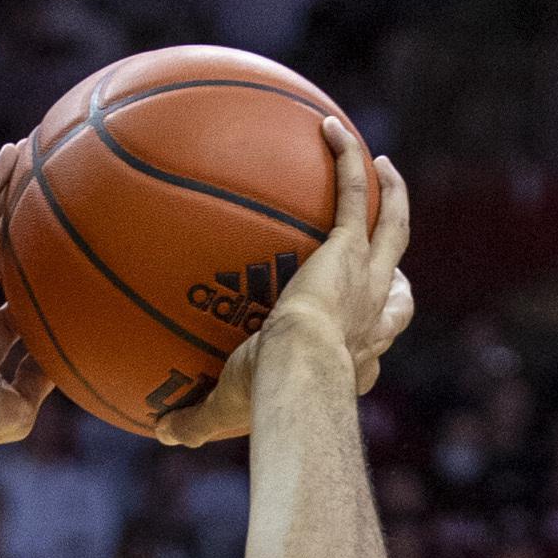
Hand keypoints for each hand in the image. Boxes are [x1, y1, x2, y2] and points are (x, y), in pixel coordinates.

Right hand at [0, 145, 49, 469]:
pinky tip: (9, 158)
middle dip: (29, 230)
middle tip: (61, 195)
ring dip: (10, 194)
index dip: (46, 281)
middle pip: (7, 259)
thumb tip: (75, 348)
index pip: (24, 303)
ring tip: (36, 155)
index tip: (76, 260)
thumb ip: (43, 376)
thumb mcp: (19, 406)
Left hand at [155, 120, 412, 447]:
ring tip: (383, 167)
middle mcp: (372, 320)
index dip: (372, 340)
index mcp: (353, 360)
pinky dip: (347, 158)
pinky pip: (355, 191)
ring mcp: (368, 280)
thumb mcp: (225, 413)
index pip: (371, 348)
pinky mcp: (350, 248)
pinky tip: (328, 126)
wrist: (294, 373)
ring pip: (394, 228)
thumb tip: (158, 432)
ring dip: (392, 196)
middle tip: (386, 239)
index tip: (359, 333)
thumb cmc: (264, 402)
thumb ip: (194, 422)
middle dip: (395, 263)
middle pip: (400, 289)